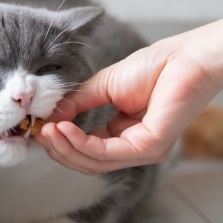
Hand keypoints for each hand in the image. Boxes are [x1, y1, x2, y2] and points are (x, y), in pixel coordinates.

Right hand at [33, 35, 222, 173]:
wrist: (186, 58)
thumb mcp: (102, 86)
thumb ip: (76, 103)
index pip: (86, 149)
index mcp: (123, 134)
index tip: (37, 127)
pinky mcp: (149, 149)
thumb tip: (46, 117)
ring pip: (93, 163)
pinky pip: (106, 153)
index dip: (60, 141)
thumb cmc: (154, 67)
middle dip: (58, 149)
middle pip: (85, 162)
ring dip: (65, 147)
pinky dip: (81, 143)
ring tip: (47, 130)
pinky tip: (65, 128)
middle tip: (38, 132)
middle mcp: (133, 148)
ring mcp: (142, 151)